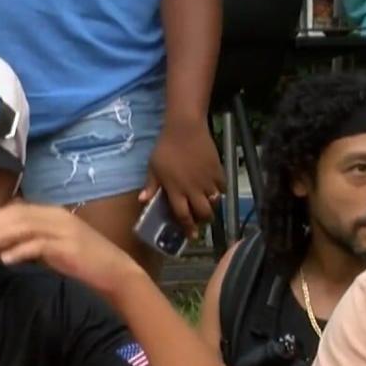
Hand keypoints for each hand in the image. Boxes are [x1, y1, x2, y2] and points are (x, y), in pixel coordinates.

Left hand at [0, 202, 145, 297]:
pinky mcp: (67, 247)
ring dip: (2, 236)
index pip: (21, 209)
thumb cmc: (83, 260)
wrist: (114, 271)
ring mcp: (63, 230)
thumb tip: (6, 246)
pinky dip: (20, 251)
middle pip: (19, 215)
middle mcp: (57, 216)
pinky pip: (38, 246)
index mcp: (54, 213)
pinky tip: (6, 259)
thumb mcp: (55, 245)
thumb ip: (34, 241)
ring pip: (25, 227)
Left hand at [139, 118, 224, 237]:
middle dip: (203, 221)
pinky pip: (223, 187)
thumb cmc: (165, 148)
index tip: (191, 235)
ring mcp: (207, 180)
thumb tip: (142, 201)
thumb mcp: (153, 167)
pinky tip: (216, 190)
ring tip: (208, 206)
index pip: (183, 215)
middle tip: (201, 220)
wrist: (185, 129)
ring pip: (215, 202)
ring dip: (212, 207)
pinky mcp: (218, 170)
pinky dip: (220, 192)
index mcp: (176, 191)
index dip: (187, 227)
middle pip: (203, 213)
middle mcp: (193, 189)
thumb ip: (151, 185)